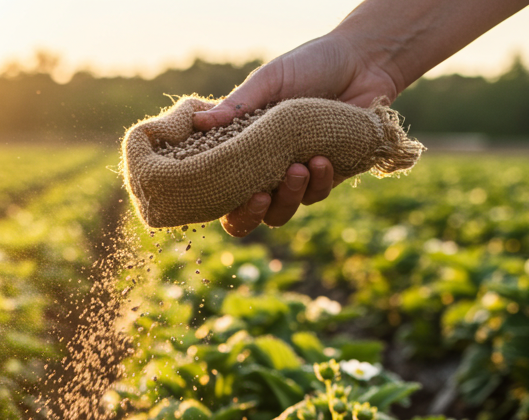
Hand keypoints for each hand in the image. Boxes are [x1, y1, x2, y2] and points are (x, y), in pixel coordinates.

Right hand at [194, 33, 400, 235]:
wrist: (363, 61)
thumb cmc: (310, 65)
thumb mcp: (269, 82)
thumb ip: (237, 105)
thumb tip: (197, 121)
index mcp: (244, 151)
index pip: (223, 191)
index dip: (220, 203)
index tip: (230, 190)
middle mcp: (266, 171)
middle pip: (247, 217)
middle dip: (251, 215)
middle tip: (260, 197)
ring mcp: (295, 179)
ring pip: (281, 213)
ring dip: (287, 197)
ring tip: (299, 168)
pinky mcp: (327, 179)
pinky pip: (315, 196)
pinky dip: (318, 182)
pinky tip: (322, 159)